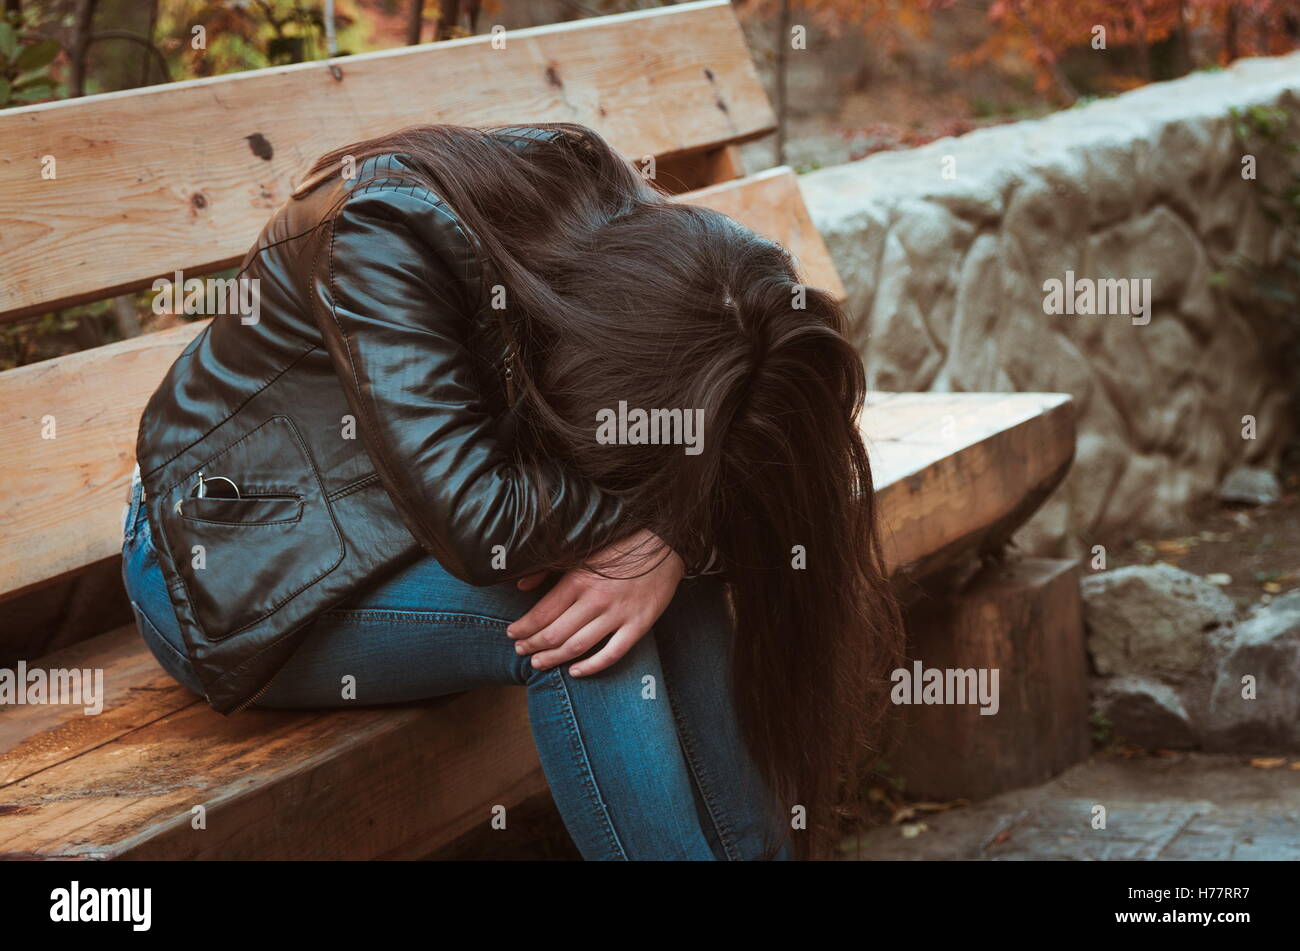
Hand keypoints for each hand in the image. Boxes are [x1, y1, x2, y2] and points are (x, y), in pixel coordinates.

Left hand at [506, 530, 683, 676]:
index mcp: (579, 579)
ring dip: (554, 658)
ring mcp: (619, 614)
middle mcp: (596, 600)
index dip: (523, 628)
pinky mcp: (639, 625)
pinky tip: (576, 672)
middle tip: (521, 651)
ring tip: (538, 663)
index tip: (512, 634)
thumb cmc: (620, 545)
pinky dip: (592, 667)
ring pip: (578, 646)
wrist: (665, 543)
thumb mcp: (581, 551)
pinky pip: (612, 654)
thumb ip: (549, 569)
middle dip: (534, 645)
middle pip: (556, 633)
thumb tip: (521, 585)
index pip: (542, 613)